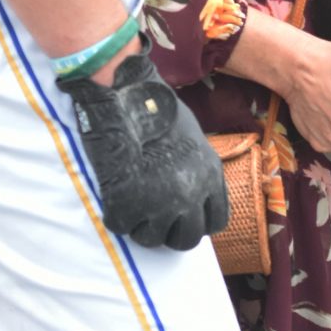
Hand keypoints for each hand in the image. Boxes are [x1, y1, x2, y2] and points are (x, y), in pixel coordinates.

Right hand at [59, 47, 227, 249]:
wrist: (125, 92)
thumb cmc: (157, 106)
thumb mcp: (193, 138)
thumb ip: (197, 170)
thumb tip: (193, 194)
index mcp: (211, 175)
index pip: (217, 221)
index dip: (197, 221)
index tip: (182, 215)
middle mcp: (191, 194)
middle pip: (187, 238)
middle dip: (169, 231)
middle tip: (152, 214)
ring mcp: (160, 203)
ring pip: (152, 238)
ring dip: (140, 224)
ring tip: (131, 199)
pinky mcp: (128, 204)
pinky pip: (122, 226)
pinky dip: (116, 215)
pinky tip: (114, 193)